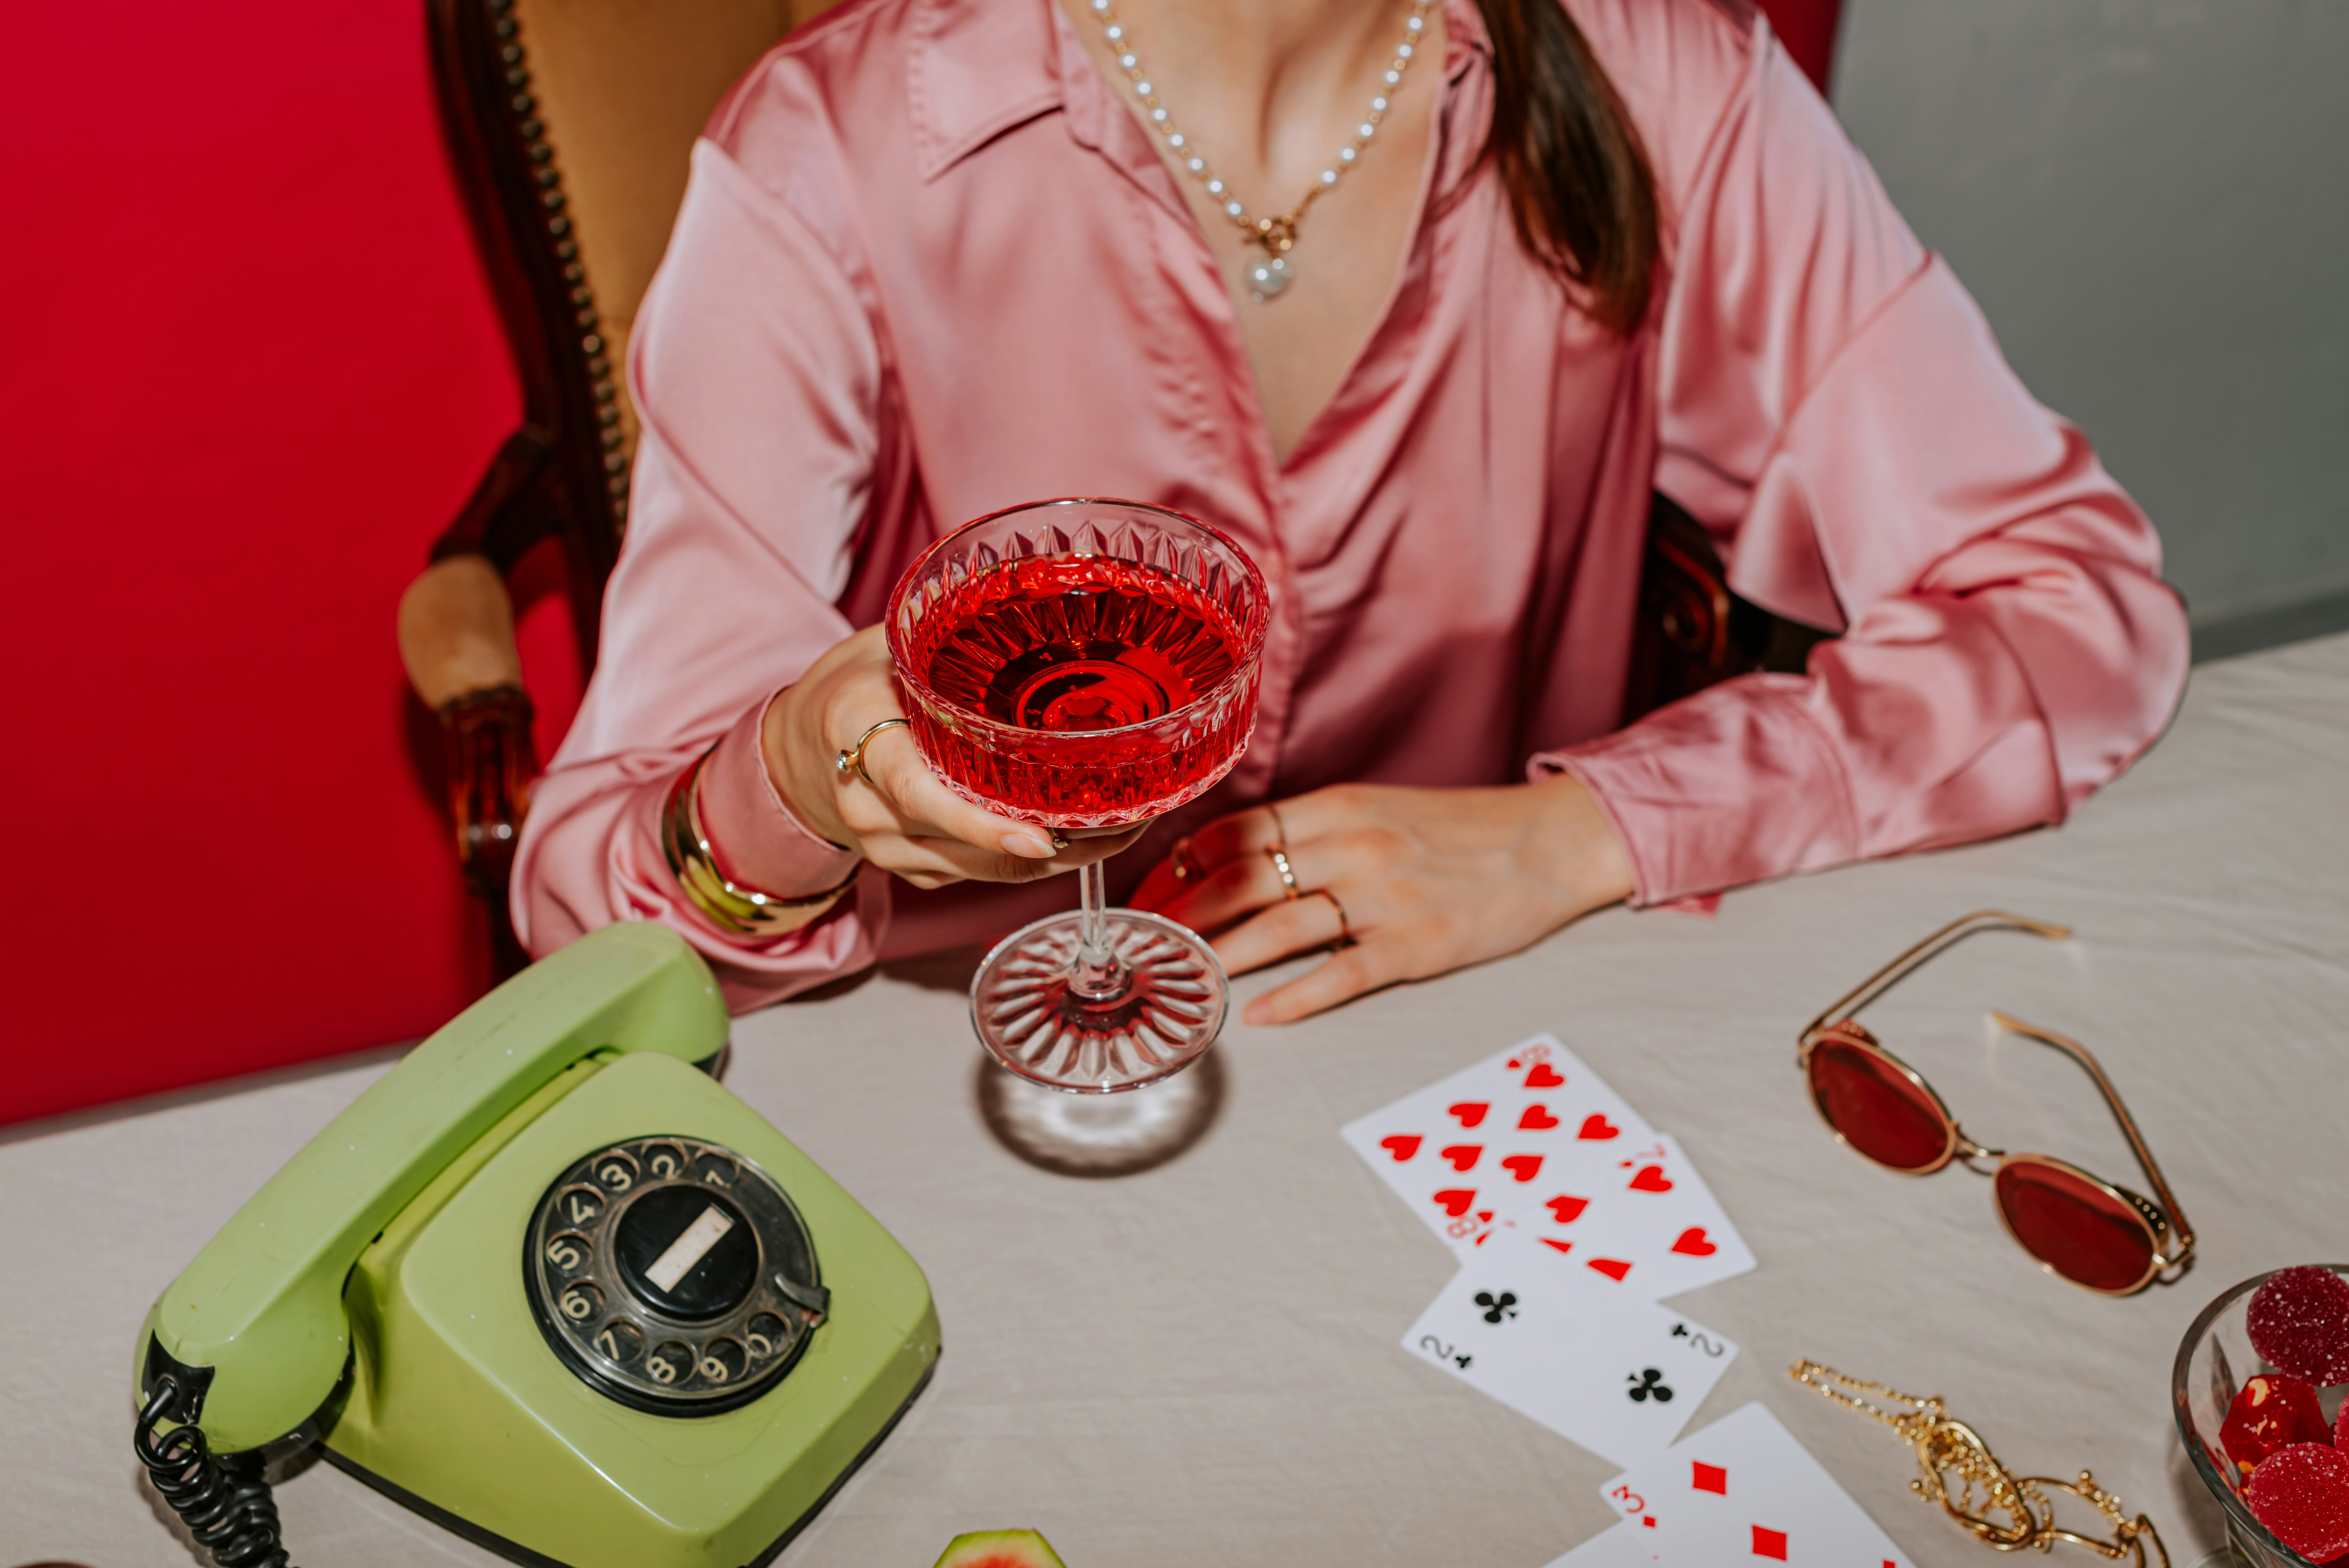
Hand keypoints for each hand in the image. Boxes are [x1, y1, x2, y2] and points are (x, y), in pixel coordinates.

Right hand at [762, 625, 1144, 890]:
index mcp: (856, 730)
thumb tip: (1033, 583)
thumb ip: (943, 630)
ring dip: (1058, 858)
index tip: (1040, 837)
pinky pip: (978, 876)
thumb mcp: (884, 643)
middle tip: (1128, 823)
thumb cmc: (853, 687)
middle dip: (1055, 843)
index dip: (980, 821)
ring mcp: (886, 845)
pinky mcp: (911, 870)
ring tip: (1122, 830)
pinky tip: (1077, 837)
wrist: (794, 751)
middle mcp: (867, 802)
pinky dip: (1029, 861)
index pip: (916, 788)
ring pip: (983, 870)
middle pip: (967, 844)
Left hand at [1130, 776, 1635, 1023]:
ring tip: (1180, 977)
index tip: (1148, 894)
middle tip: (1142, 945)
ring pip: (1279, 926)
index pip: (1236, 833)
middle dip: (1182, 915)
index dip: (1181, 867)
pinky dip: (1296, 996)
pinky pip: (1343, 974)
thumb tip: (1234, 860)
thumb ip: (1310, 831)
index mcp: (1338, 807)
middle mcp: (1353, 845)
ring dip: (1221, 954)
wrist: (1550, 842)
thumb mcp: (1376, 809)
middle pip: (1242, 879)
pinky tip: (1260, 1013)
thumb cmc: (1459, 831)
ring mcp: (1385, 896)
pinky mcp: (1417, 944)